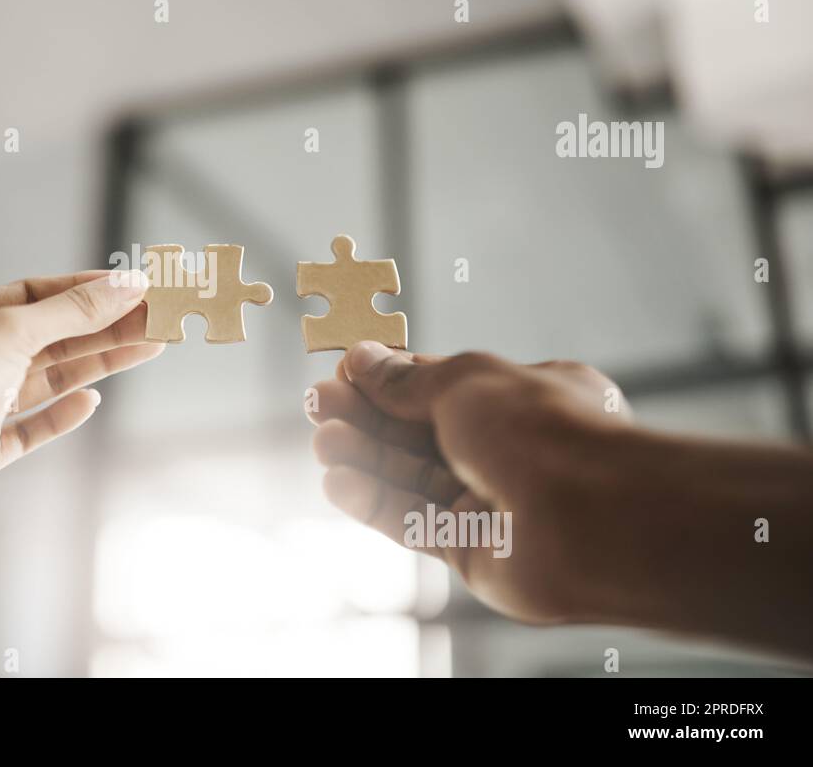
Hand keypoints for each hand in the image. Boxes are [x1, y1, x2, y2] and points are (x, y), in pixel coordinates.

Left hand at [0, 269, 158, 539]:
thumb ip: (73, 310)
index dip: (86, 291)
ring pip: (45, 379)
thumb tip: (125, 285)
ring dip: (97, 363)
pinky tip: (91, 401)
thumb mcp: (12, 330)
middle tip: (158, 317)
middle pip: (47, 336)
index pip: (31, 295)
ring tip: (149, 347)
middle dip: (104, 326)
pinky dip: (62, 414)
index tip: (135, 287)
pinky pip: (30, 428)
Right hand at [308, 343, 631, 624]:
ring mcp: (491, 502)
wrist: (591, 519)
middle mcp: (509, 450)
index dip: (390, 379)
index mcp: (525, 398)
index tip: (344, 370)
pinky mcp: (472, 550)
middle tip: (317, 403)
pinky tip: (335, 481)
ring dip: (363, 457)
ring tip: (321, 439)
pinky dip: (373, 501)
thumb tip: (363, 360)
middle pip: (419, 433)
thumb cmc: (542, 432)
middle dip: (367, 416)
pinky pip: (413, 521)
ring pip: (411, 477)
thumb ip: (406, 380)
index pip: (442, 386)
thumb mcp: (463, 382)